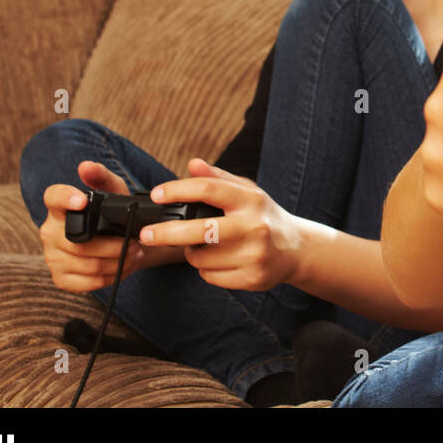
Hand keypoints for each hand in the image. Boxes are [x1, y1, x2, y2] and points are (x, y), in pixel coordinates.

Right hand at [40, 161, 147, 292]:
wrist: (115, 238)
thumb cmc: (111, 211)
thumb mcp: (112, 191)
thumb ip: (101, 177)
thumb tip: (86, 167)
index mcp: (59, 207)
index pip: (53, 197)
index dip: (65, 198)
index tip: (82, 201)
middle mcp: (49, 232)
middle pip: (80, 243)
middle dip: (114, 246)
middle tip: (137, 244)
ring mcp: (52, 257)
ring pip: (87, 265)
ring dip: (118, 263)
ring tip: (136, 255)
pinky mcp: (61, 278)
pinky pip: (87, 283)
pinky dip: (111, 277)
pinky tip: (124, 268)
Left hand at [138, 159, 304, 291]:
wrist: (295, 249)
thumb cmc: (263, 216)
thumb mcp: (247, 192)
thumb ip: (218, 179)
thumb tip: (192, 164)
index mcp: (251, 200)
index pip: (209, 189)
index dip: (178, 190)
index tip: (157, 195)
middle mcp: (255, 226)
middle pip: (200, 230)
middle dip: (166, 232)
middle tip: (146, 234)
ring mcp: (255, 254)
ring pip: (201, 259)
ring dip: (192, 254)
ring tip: (205, 247)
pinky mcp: (253, 278)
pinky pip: (210, 276)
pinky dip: (206, 270)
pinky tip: (220, 261)